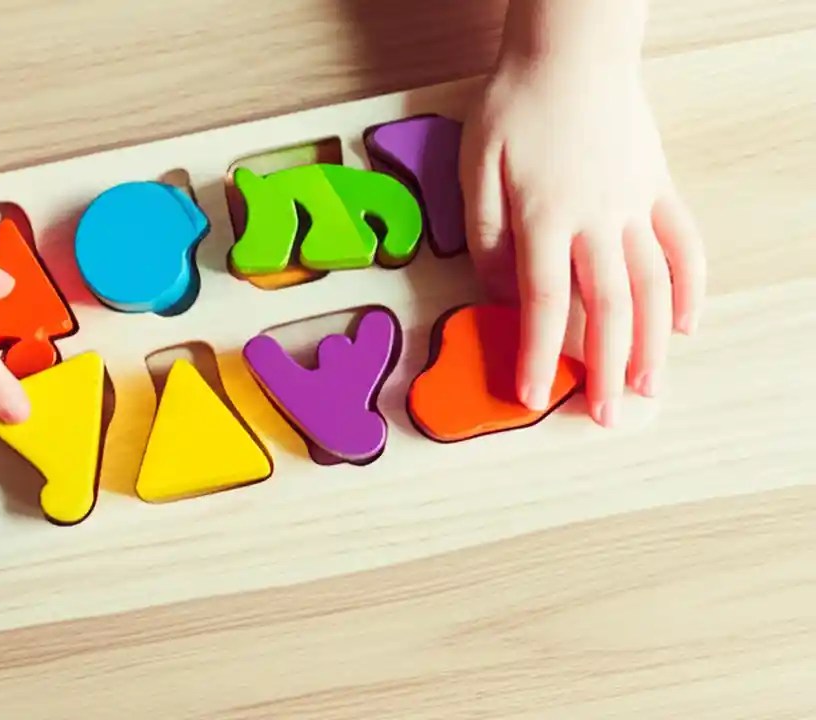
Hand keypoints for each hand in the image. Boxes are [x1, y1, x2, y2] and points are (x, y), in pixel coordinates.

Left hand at [460, 51, 706, 427]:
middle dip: (601, 367)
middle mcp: (596, 218)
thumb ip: (487, 234)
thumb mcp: (475, 166)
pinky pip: (684, 245)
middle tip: (600, 415)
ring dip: (650, 343)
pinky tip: (685, 324)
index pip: (540, 300)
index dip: (534, 352)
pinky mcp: (659, 189)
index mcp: (544, 215)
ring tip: (645, 388)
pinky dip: (690, 287)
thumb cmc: (515, 106)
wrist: (573, 51)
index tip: (530, 396)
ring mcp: (636, 204)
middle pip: (605, 307)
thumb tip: (500, 290)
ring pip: (652, 286)